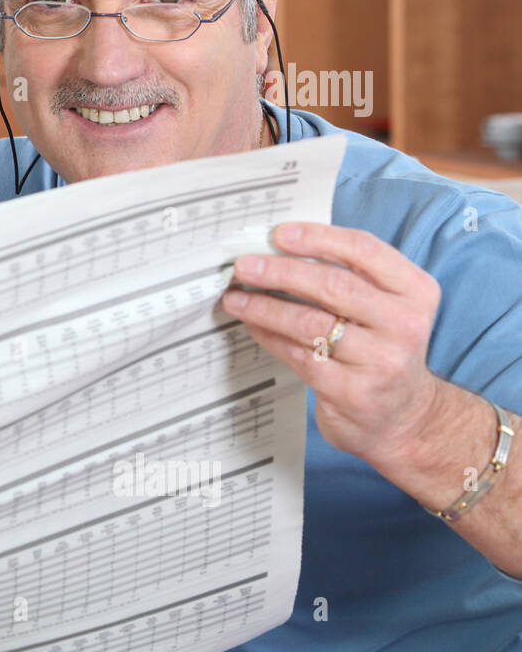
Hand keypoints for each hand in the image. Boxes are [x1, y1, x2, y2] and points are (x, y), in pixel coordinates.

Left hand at [219, 222, 442, 466]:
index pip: (363, 250)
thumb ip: (349, 277)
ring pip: (309, 323)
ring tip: (236, 298)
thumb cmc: (383, 349)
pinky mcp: (351, 391)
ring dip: (264, 307)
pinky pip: (298, 355)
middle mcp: (403, 324)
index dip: (317, 238)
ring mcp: (379, 360)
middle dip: (279, 271)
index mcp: (414, 291)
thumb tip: (280, 250)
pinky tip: (253, 325)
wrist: (405, 417)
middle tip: (244, 266)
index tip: (278, 234)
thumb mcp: (385, 307)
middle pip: (332, 285)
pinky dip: (269, 336)